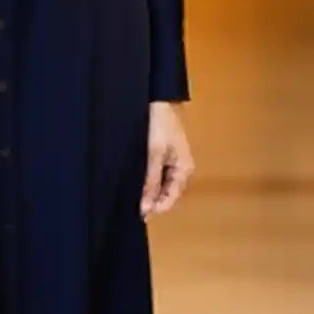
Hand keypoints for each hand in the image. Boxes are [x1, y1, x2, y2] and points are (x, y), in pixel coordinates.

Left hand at [140, 102, 194, 219]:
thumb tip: (146, 208)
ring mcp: (173, 164)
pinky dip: (146, 180)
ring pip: (159, 187)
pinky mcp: (164, 157)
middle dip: (150, 200)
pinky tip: (134, 180)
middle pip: (165, 195)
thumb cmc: (160, 125)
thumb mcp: (153, 155)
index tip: (137, 213)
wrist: (160, 100)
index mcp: (184, 171)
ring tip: (130, 192)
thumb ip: (150, 182)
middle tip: (130, 203)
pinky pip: (156, 176)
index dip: (154, 208)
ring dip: (147, 191)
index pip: (170, 200)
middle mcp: (181, 170)